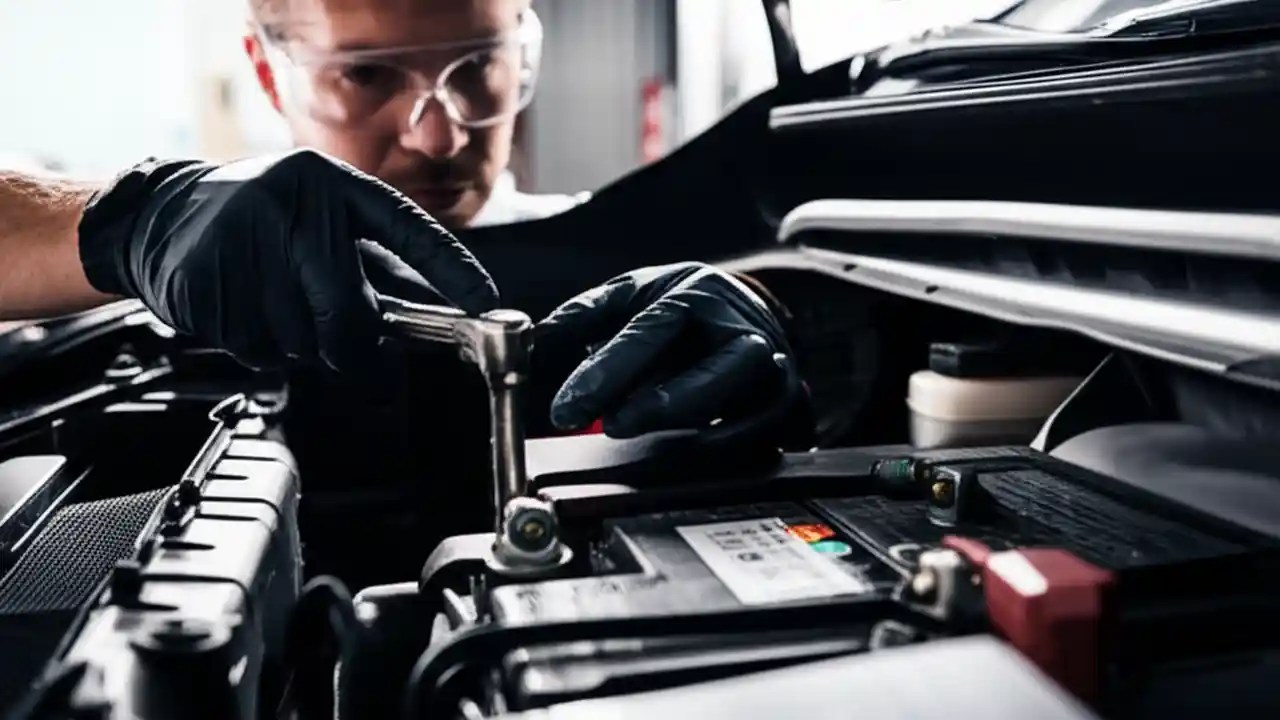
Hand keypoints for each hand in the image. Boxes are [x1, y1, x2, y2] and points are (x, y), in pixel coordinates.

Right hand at [77, 150, 497, 381]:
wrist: (160, 212)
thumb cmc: (260, 220)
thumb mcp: (319, 219)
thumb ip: (371, 263)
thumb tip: (434, 320)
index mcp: (329, 184)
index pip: (405, 227)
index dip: (448, 267)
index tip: (484, 301)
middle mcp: (288, 206)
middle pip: (346, 310)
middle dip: (358, 350)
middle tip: (363, 360)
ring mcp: (241, 242)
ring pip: (300, 341)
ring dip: (302, 346)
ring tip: (280, 308)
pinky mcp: (203, 280)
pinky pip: (255, 348)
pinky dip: (261, 349)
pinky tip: (247, 311)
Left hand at [537, 262, 808, 441]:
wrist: (744, 314)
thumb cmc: (679, 309)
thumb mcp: (628, 297)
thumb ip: (580, 318)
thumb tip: (531, 342)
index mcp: (698, 292)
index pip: (650, 333)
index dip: (605, 373)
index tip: (565, 409)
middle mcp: (744, 330)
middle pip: (712, 373)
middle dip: (659, 407)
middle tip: (609, 428)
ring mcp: (774, 373)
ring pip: (741, 413)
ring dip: (688, 436)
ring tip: (639, 438)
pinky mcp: (787, 411)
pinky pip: (756, 443)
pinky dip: (717, 453)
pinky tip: (680, 458)